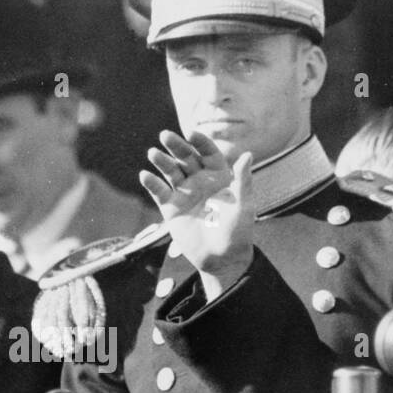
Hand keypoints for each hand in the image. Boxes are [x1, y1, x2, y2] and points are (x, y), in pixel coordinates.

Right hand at [139, 130, 254, 299]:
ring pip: (171, 172)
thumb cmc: (237, 232)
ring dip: (162, 162)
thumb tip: (248, 154)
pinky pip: (159, 192)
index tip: (190, 133)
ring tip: (153, 153)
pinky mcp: (171, 208)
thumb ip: (243, 180)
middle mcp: (200, 181)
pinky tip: (144, 175)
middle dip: (176, 146)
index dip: (200, 142)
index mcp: (219, 176)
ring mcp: (184, 193)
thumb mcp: (243, 206)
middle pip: (186, 157)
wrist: (221, 258)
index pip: (208, 152)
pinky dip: (152, 184)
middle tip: (165, 135)